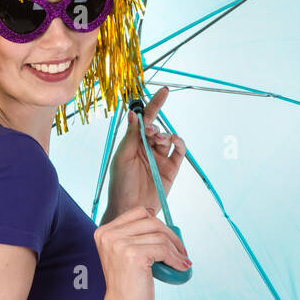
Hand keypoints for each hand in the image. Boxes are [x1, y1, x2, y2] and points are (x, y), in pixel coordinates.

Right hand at [93, 205, 190, 299]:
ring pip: (160, 236)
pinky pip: (164, 249)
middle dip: (171, 235)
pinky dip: (177, 259)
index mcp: (104, 232)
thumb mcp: (126, 255)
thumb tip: (163, 223)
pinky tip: (181, 267)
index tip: (169, 239)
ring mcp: (119, 244)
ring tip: (181, 261)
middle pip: (151, 221)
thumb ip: (136, 237)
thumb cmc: (127, 286)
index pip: (138, 212)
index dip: (158, 223)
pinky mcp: (133, 255)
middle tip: (181, 251)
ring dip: (176, 249)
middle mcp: (108, 235)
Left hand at [103, 86, 186, 222]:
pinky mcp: (171, 169)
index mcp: (132, 143)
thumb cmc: (120, 184)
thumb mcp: (122, 157)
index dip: (154, 105)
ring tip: (159, 142)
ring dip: (165, 136)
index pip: (144, 120)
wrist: (129, 208)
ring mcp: (160, 158)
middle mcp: (147, 148)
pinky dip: (179, 144)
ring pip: (168, 138)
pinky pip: (179, 152)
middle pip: (157, 128)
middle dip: (155, 126)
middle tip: (150, 133)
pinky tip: (176, 140)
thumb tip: (134, 114)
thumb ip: (131, 136)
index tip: (164, 91)